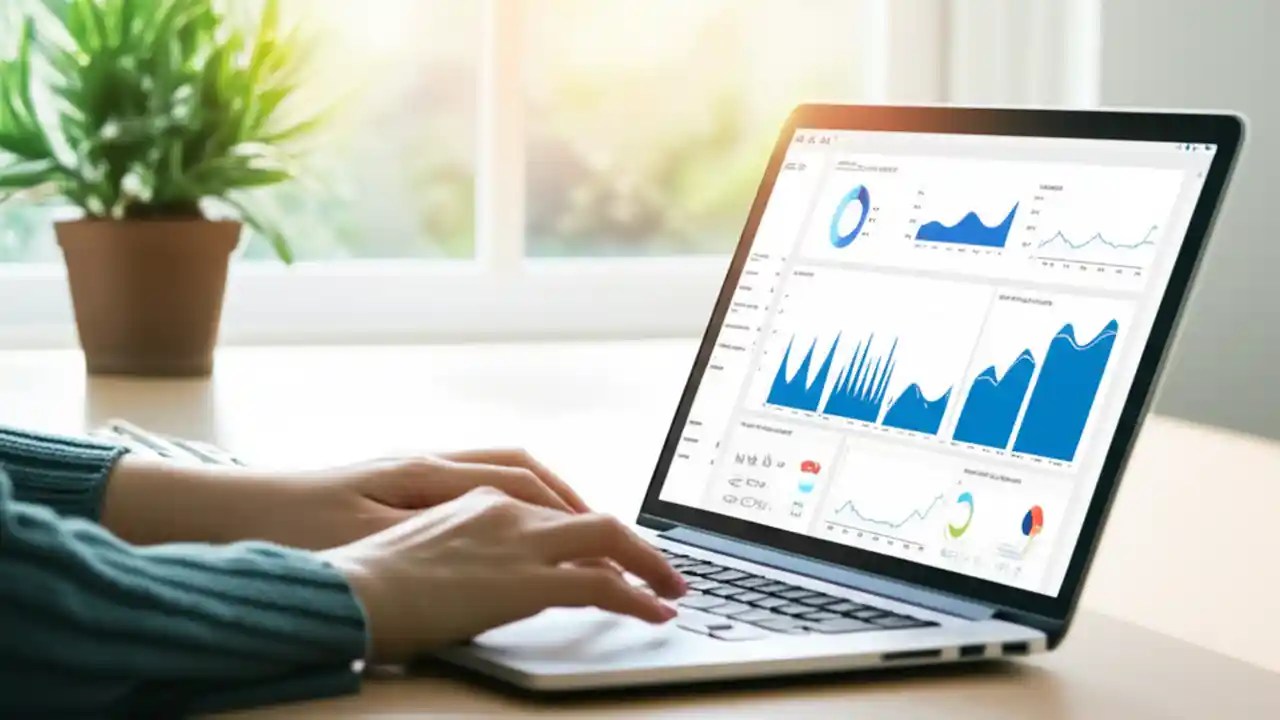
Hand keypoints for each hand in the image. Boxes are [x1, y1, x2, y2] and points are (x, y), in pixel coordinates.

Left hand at [102, 448, 590, 549]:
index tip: (612, 543)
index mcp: (426, 472)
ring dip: (547, 496)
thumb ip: (440, 535)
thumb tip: (505, 533)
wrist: (233, 509)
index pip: (521, 483)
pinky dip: (514, 500)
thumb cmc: (296, 528)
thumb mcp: (369, 539)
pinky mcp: (400, 485)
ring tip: (580, 528)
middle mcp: (428, 461)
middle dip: (574, 500)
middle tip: (615, 535)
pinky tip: (518, 527)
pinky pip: (478, 482)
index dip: (571, 513)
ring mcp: (415, 470)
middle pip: (522, 467)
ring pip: (502, 470)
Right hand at [319, 487, 686, 661]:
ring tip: (671, 587)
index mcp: (480, 500)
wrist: (349, 591)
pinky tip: (655, 611)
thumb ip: (463, 555)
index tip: (608, 551)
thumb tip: (478, 582)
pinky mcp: (528, 579)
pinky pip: (602, 584)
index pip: (555, 510)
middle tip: (660, 567)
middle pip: (593, 517)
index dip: (590, 531)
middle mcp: (508, 510)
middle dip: (634, 543)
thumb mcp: (421, 551)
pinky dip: (637, 596)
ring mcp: (521, 541)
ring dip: (647, 565)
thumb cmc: (367, 582)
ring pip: (608, 541)